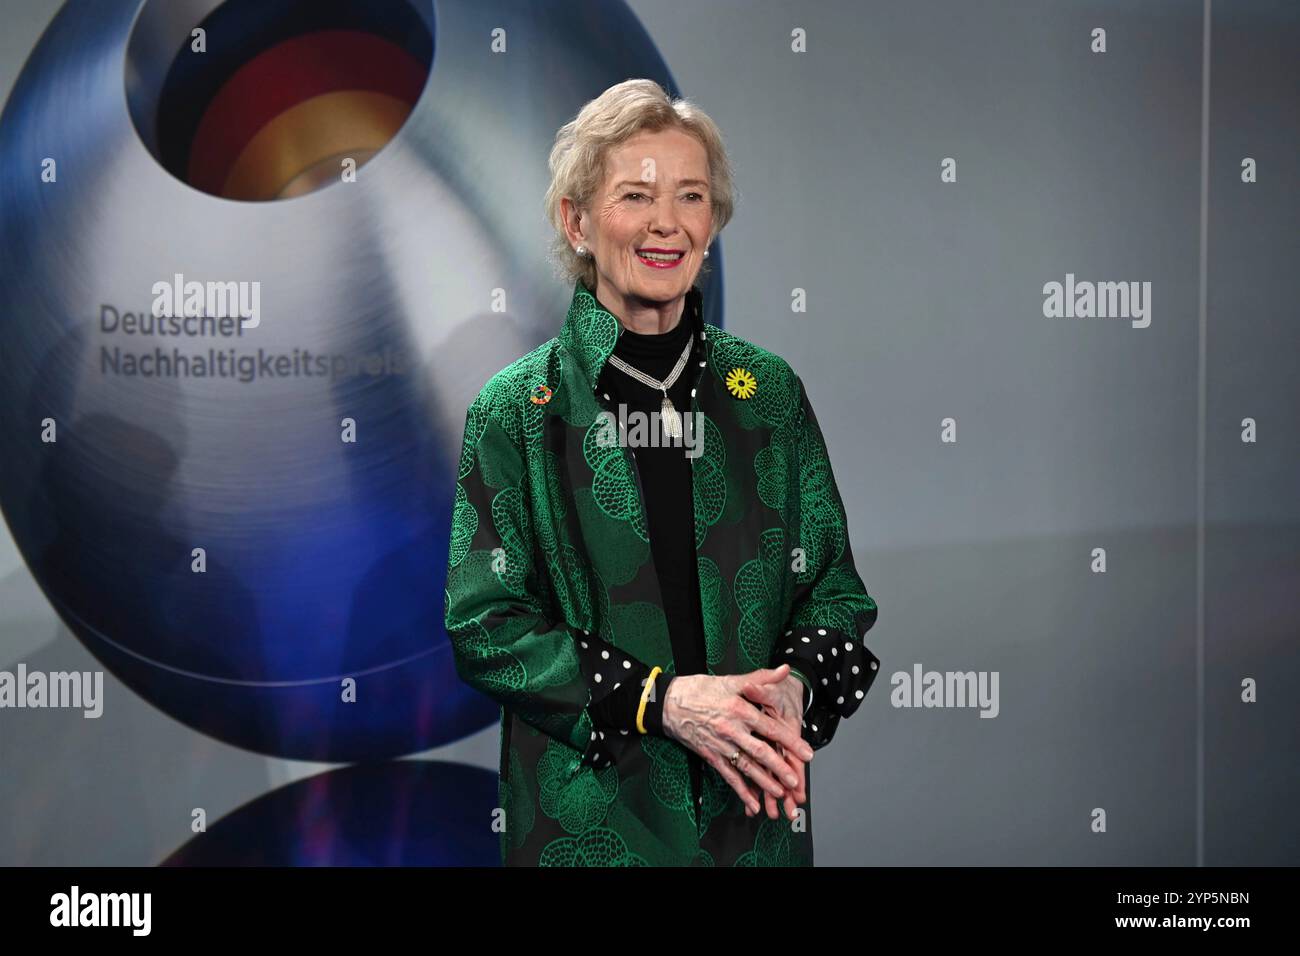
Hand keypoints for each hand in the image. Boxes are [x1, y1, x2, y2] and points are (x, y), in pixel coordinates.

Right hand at [661, 664, 814, 815]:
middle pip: (760, 752)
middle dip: (780, 768)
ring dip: (764, 782)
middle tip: (795, 780)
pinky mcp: (710, 756)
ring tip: (780, 793)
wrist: (670, 702)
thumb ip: (761, 678)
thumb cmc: (701, 689)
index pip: (770, 728)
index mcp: (739, 709)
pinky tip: (753, 803)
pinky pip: (728, 776)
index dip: (790, 742)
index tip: (806, 753)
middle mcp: (731, 729)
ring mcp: (720, 745)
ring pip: (746, 767)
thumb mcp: (732, 680)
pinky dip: (741, 791)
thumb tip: (785, 670)